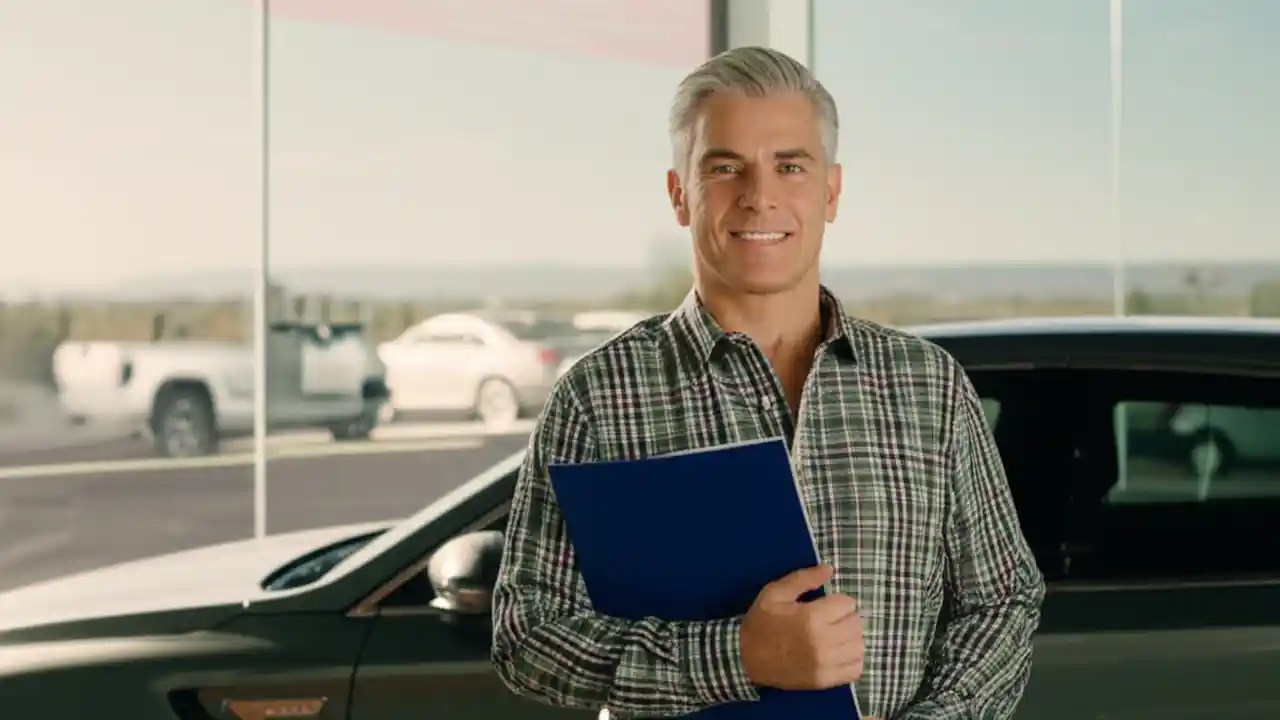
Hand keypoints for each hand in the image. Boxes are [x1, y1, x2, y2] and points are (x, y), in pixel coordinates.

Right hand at [739, 563, 864, 689]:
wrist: (746, 659)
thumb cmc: (761, 623)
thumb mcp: (775, 593)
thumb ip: (803, 579)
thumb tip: (830, 569)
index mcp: (811, 617)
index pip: (848, 604)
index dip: (838, 601)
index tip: (827, 605)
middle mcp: (823, 641)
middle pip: (856, 624)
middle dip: (846, 617)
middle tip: (831, 619)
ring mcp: (826, 664)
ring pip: (859, 645)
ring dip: (851, 638)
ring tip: (836, 636)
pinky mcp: (825, 680)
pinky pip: (856, 669)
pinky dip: (853, 659)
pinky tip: (840, 653)